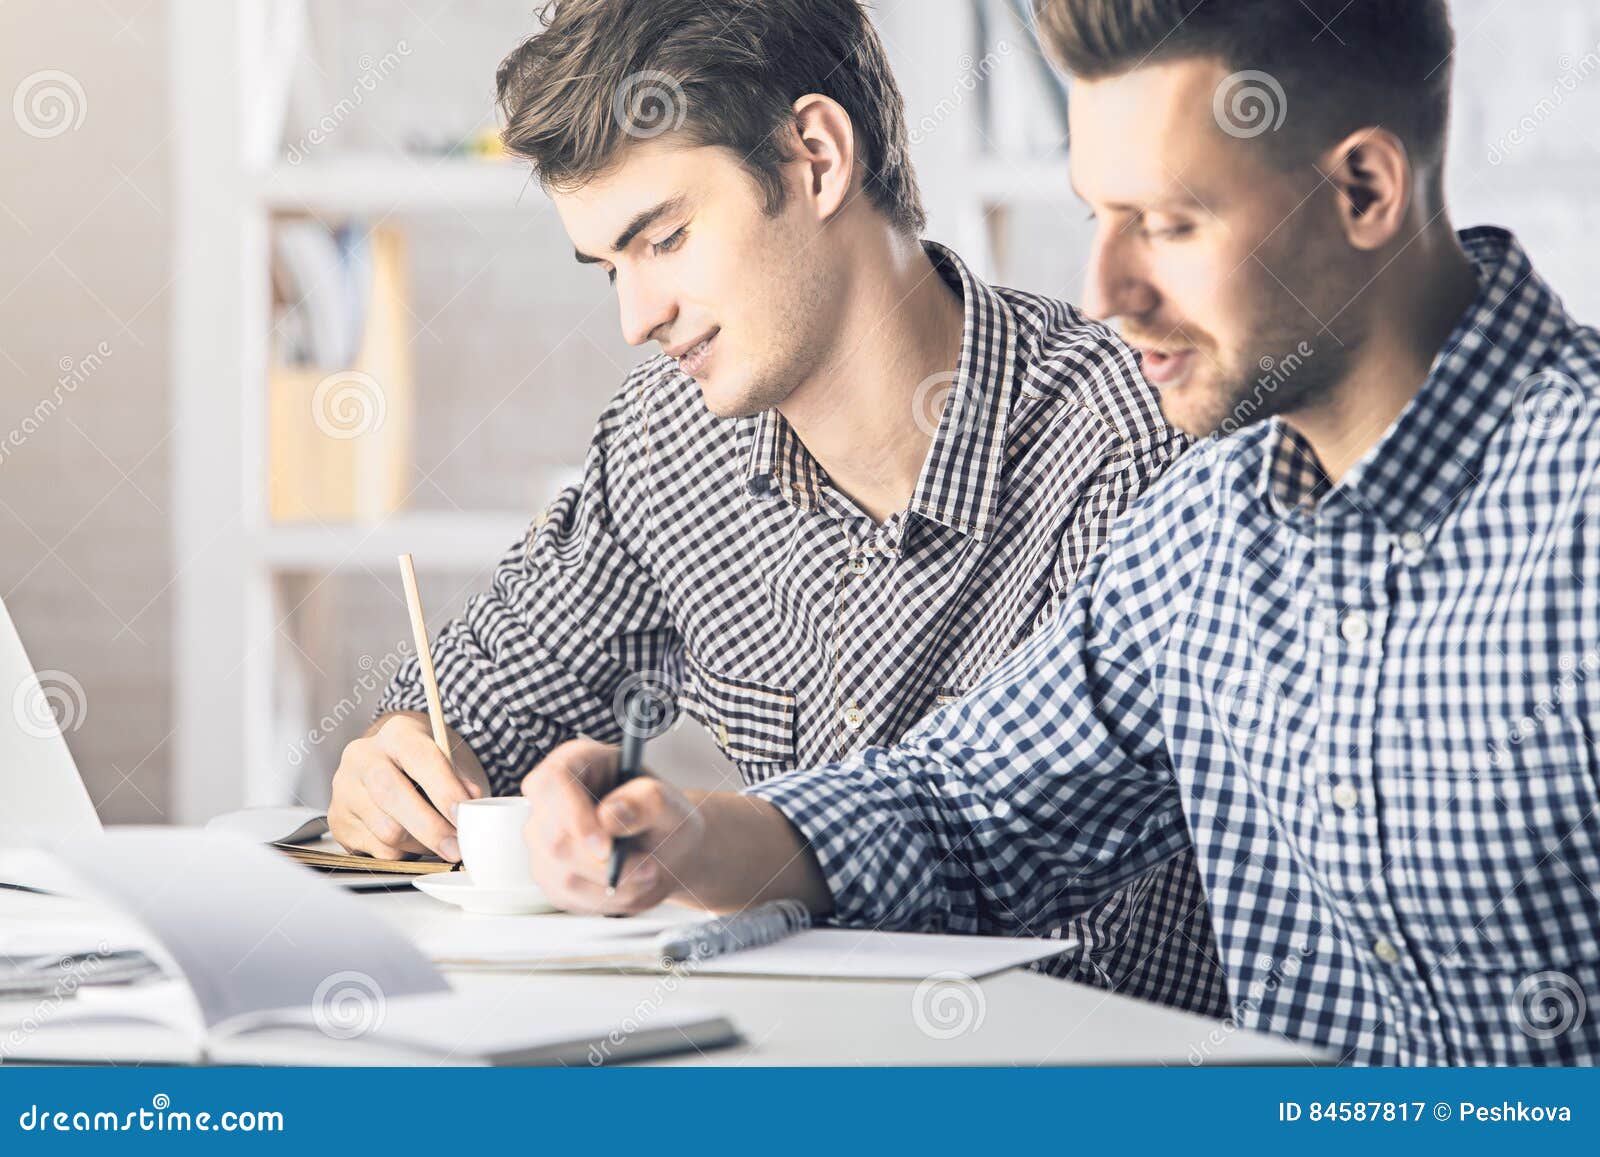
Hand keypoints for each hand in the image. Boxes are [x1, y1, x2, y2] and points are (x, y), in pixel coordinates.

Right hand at [328, 711, 489, 860]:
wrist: (392, 764)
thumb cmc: (428, 763)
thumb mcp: (451, 759)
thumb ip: (464, 779)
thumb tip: (472, 805)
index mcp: (396, 733)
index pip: (420, 758)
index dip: (444, 789)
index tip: (462, 813)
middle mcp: (363, 756)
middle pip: (392, 796)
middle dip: (430, 828)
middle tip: (456, 847)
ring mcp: (345, 789)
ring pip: (386, 831)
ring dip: (420, 844)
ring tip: (437, 839)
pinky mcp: (338, 821)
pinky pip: (378, 850)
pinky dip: (403, 854)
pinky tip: (413, 842)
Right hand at [520, 738, 705, 915]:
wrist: (666, 848)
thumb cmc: (664, 818)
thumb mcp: (670, 803)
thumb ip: (646, 801)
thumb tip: (610, 814)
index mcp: (577, 762)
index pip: (553, 782)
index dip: (574, 816)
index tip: (605, 847)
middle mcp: (551, 799)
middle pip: (554, 839)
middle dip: (605, 865)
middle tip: (649, 867)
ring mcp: (543, 837)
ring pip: (560, 874)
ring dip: (612, 885)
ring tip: (647, 874)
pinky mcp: (548, 872)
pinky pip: (566, 896)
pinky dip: (605, 900)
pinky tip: (629, 886)